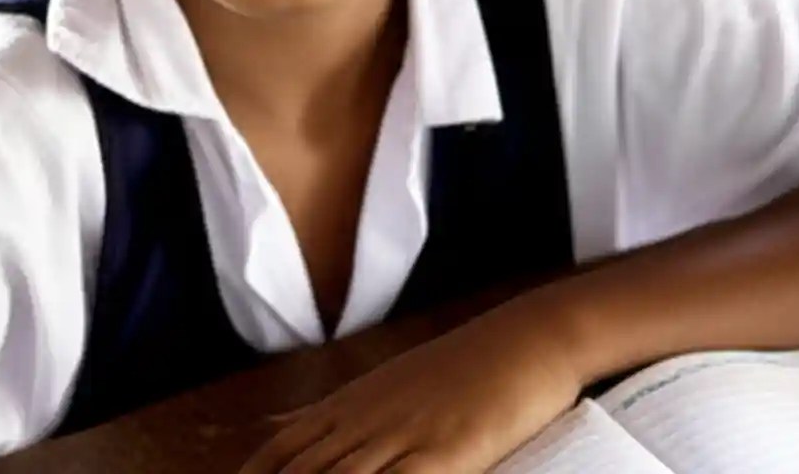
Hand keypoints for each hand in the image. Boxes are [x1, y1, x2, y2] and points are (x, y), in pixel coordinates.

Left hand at [239, 300, 583, 472]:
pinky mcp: (446, 452)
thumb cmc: (456, 366)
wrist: (524, 338)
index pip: (279, 452)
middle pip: (301, 473)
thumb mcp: (377, 384)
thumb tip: (273, 422)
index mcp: (346, 407)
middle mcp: (365, 422)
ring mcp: (403, 436)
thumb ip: (324, 411)